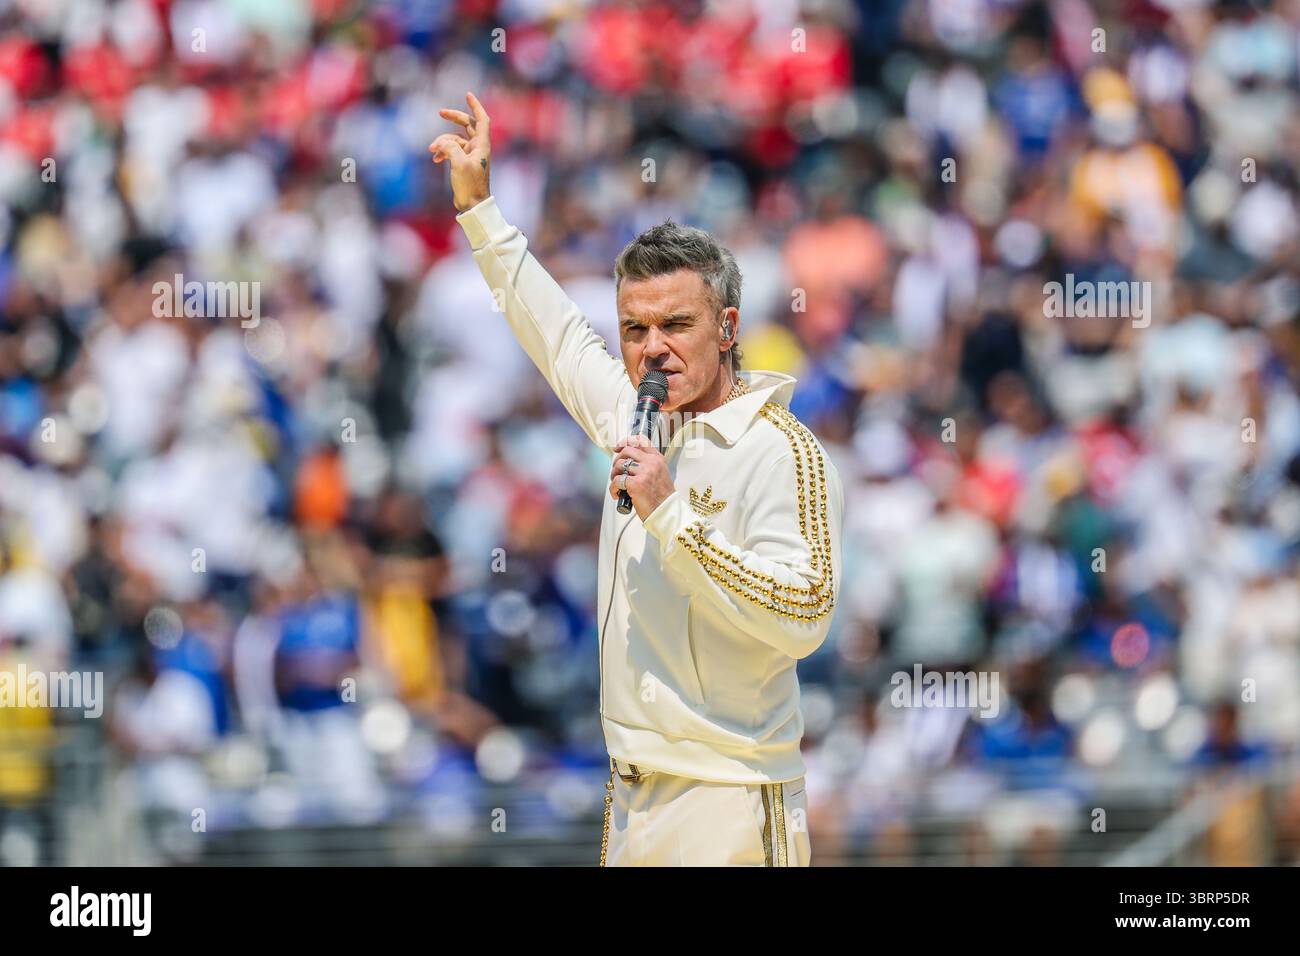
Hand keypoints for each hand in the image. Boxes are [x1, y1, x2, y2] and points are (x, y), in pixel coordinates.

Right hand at [429, 91, 491, 212]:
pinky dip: (443, 152)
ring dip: (442, 142)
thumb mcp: (459, 163)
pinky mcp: (463, 163)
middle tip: (440, 112)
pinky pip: (452, 150)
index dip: (475, 106)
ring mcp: (471, 155)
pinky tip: (435, 159)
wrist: (472, 205)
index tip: (467, 95)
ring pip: (455, 139)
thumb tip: (441, 143)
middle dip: (454, 118)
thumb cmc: (470, 185)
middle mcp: (478, 147)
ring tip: (432, 150)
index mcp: (482, 145)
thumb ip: (450, 148)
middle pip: (467, 125)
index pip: (482, 119)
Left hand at [609, 435, 675, 521]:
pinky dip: (613, 488)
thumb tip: (628, 461)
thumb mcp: (660, 474)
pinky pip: (617, 480)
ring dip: (614, 475)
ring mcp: (644, 472)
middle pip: (627, 451)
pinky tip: (617, 494)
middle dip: (617, 460)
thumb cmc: (662, 497)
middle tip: (616, 471)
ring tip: (618, 484)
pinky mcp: (636, 484)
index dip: (626, 441)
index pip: (641, 440)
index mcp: (658, 459)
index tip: (618, 447)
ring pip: (620, 464)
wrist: (667, 511)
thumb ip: (648, 465)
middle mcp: (652, 463)